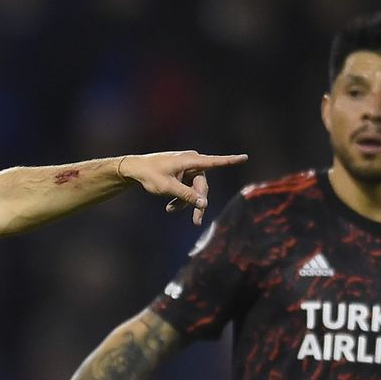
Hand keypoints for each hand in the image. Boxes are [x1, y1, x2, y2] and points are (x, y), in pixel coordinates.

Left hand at [118, 151, 247, 224]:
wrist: (135, 170)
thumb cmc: (150, 175)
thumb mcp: (167, 188)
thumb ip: (186, 195)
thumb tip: (204, 204)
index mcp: (190, 161)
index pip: (214, 162)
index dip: (230, 161)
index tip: (245, 157)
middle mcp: (192, 162)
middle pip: (202, 186)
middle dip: (197, 203)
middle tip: (196, 222)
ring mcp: (188, 168)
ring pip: (195, 190)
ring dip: (185, 202)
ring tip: (170, 210)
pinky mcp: (183, 174)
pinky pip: (188, 189)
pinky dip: (181, 198)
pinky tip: (169, 208)